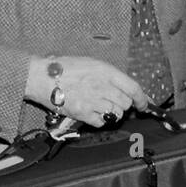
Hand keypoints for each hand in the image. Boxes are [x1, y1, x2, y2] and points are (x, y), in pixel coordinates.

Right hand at [26, 56, 149, 127]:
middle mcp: (102, 86)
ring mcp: (93, 101)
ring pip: (116, 115)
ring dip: (111, 113)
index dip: (142, 99)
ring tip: (100, 106)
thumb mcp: (92, 63)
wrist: (42, 77)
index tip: (143, 105)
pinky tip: (91, 112)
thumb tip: (128, 89)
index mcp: (106, 71)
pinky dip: (99, 120)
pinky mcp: (83, 114)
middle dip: (123, 105)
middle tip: (113, 102)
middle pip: (125, 104)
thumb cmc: (65, 68)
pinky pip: (101, 123)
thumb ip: (110, 75)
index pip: (134, 88)